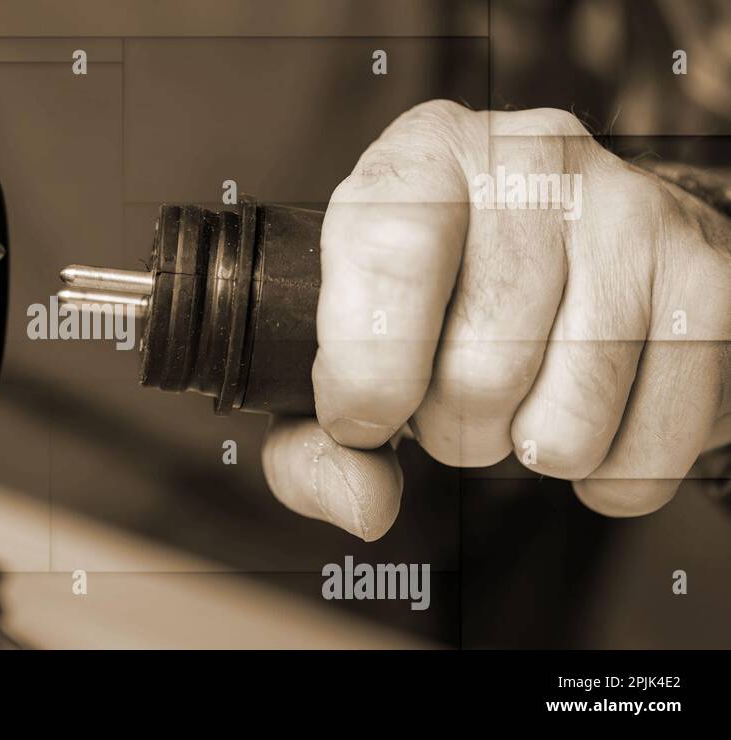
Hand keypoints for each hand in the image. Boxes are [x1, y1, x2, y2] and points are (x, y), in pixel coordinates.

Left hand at [263, 100, 730, 539]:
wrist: (586, 251)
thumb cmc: (443, 300)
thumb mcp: (348, 348)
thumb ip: (315, 441)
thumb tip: (362, 504)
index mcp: (424, 155)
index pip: (388, 253)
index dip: (366, 372)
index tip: (362, 416)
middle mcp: (535, 159)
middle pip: (482, 366)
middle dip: (452, 428)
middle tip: (454, 398)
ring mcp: (635, 214)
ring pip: (565, 421)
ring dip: (526, 452)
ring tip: (521, 398)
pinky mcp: (711, 282)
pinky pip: (645, 453)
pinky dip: (603, 475)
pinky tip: (585, 416)